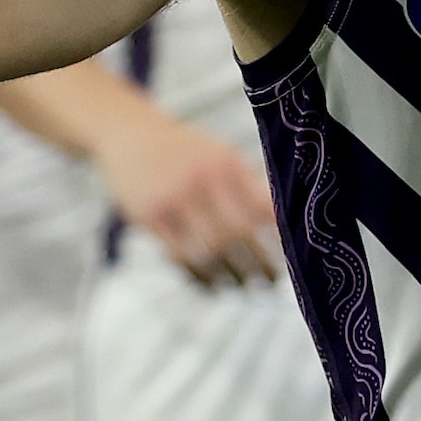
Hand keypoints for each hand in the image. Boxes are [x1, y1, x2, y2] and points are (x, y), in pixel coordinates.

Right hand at [107, 108, 282, 285]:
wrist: (129, 133)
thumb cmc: (185, 151)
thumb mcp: (219, 154)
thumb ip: (249, 184)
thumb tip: (281, 221)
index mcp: (225, 163)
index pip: (260, 206)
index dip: (277, 235)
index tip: (291, 256)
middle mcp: (200, 179)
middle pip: (236, 232)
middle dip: (257, 262)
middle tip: (270, 280)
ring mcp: (172, 198)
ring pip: (208, 248)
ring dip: (229, 274)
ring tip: (242, 286)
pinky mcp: (148, 215)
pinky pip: (178, 254)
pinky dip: (198, 274)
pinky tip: (211, 283)